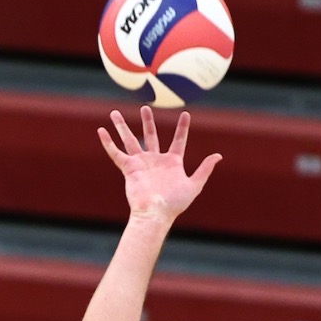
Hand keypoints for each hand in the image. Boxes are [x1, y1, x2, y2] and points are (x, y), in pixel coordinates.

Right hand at [98, 107, 220, 224]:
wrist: (155, 213)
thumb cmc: (175, 203)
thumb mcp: (194, 185)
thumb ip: (205, 169)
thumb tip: (218, 156)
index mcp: (172, 162)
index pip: (178, 140)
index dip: (182, 128)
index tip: (185, 114)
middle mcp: (155, 160)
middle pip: (150, 135)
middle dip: (148, 121)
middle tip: (145, 108)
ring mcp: (141, 163)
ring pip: (130, 140)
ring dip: (122, 126)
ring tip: (115, 113)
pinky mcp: (128, 168)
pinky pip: (116, 153)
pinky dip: (108, 142)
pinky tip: (101, 130)